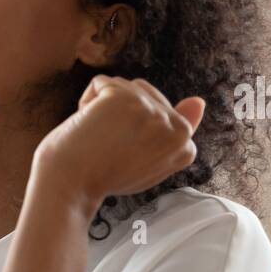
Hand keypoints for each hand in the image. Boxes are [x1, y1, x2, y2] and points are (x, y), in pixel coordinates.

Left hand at [34, 75, 204, 207]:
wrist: (70, 187)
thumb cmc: (104, 177)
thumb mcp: (148, 160)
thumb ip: (175, 134)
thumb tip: (200, 100)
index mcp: (185, 147)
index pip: (160, 115)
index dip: (133, 132)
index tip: (123, 158)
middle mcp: (175, 128)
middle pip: (145, 95)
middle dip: (121, 116)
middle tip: (109, 149)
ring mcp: (152, 109)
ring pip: (124, 87)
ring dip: (104, 109)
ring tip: (99, 138)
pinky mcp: (124, 96)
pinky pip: (100, 84)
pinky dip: (86, 102)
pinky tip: (86, 128)